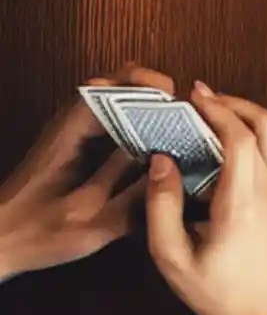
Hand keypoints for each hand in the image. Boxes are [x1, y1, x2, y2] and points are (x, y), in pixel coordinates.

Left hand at [0, 65, 174, 279]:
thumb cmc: (33, 233)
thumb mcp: (90, 222)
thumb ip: (133, 196)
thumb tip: (171, 170)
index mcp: (72, 131)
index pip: (112, 84)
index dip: (150, 85)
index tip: (178, 101)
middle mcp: (71, 119)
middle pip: (119, 81)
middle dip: (156, 90)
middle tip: (184, 113)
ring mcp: (73, 127)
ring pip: (118, 94)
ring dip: (149, 101)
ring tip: (176, 123)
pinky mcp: (77, 139)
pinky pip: (113, 112)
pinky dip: (138, 115)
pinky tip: (154, 140)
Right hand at [147, 82, 266, 314]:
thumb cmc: (218, 292)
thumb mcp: (173, 257)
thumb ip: (162, 207)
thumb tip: (161, 161)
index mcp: (242, 203)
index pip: (239, 137)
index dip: (217, 109)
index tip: (193, 95)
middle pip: (263, 125)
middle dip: (231, 102)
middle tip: (201, 96)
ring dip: (253, 111)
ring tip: (222, 106)